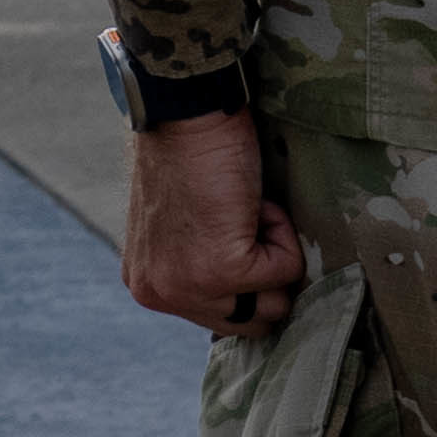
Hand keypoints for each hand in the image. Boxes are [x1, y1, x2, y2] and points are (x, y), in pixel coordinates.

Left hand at [114, 114, 305, 342]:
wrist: (186, 113)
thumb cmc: (191, 154)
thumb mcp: (185, 230)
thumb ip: (203, 268)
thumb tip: (257, 300)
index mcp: (149, 286)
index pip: (219, 319)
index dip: (244, 280)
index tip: (238, 236)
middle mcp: (160, 295)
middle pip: (249, 324)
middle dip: (263, 274)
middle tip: (244, 222)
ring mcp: (189, 287)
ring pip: (273, 304)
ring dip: (274, 253)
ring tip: (245, 210)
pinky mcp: (222, 270)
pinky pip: (287, 270)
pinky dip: (283, 231)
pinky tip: (251, 201)